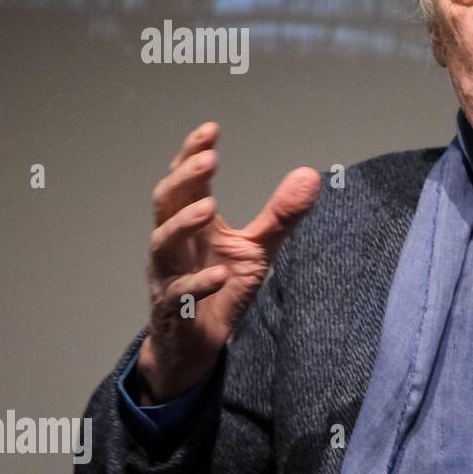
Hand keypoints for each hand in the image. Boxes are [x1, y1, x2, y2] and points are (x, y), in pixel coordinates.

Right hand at [136, 122, 320, 402]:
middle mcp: (173, 245)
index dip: (192, 155)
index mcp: (190, 225)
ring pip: (161, 244)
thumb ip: (280, 215)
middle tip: (209, 158)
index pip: (186, 183)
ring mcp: (168, 277)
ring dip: (183, 224)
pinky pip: (180, 296)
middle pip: (165, 203)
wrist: (197, 344)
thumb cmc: (221, 288)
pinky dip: (198, 285)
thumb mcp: (258, 249)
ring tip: (208, 207)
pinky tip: (221, 276)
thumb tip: (311, 174)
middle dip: (184, 178)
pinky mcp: (174, 312)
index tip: (211, 129)